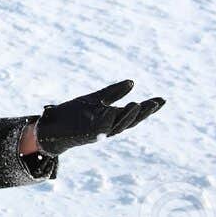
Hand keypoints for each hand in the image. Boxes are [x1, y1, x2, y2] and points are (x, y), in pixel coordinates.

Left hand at [36, 80, 164, 156]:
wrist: (53, 127)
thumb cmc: (74, 113)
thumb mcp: (95, 99)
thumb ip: (113, 92)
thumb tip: (132, 82)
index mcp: (112, 116)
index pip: (135, 113)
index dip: (149, 107)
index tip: (162, 99)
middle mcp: (109, 125)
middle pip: (131, 120)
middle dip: (144, 113)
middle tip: (157, 103)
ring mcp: (99, 130)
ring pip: (118, 126)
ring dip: (128, 116)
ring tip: (138, 105)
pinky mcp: (87, 134)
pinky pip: (101, 130)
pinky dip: (108, 124)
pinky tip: (114, 114)